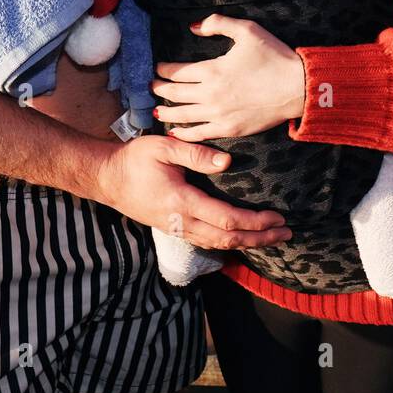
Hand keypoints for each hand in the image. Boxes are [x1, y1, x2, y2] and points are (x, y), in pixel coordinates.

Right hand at [95, 133, 292, 250]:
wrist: (106, 179)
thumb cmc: (134, 159)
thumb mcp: (162, 147)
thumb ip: (195, 153)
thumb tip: (227, 162)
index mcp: (182, 202)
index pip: (227, 220)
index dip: (255, 222)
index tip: (278, 217)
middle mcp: (181, 222)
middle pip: (228, 239)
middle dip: (260, 238)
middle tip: (286, 234)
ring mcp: (176, 229)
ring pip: (218, 245)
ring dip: (248, 243)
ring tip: (271, 238)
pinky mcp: (173, 229)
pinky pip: (207, 242)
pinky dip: (229, 243)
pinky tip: (242, 239)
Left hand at [151, 14, 305, 139]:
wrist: (298, 87)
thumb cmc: (274, 56)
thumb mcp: (247, 30)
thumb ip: (217, 23)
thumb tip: (193, 26)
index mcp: (211, 70)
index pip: (176, 72)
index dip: (163, 70)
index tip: (158, 69)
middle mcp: (210, 94)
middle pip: (175, 94)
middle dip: (160, 89)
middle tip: (152, 87)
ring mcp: (218, 115)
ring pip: (182, 116)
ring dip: (166, 112)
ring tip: (156, 110)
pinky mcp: (229, 130)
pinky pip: (199, 134)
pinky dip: (183, 133)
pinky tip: (174, 132)